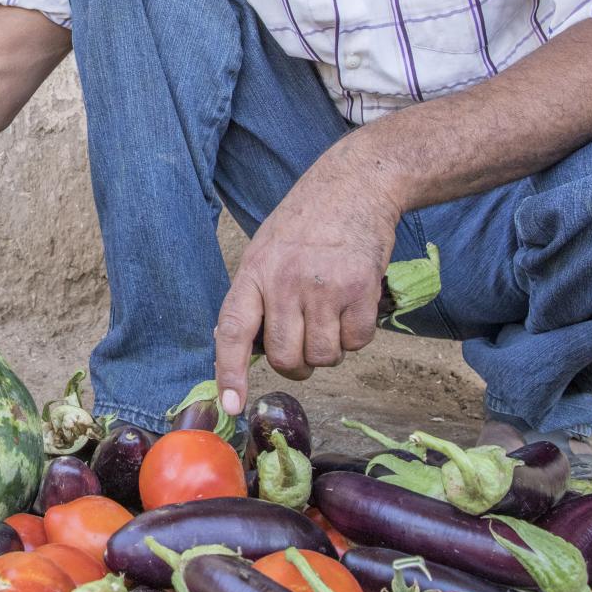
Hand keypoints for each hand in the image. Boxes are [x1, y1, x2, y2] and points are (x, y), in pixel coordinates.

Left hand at [212, 151, 399, 409]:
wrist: (355, 185)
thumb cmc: (306, 222)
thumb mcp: (265, 251)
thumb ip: (255, 297)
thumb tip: (243, 349)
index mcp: (254, 272)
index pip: (233, 331)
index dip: (229, 373)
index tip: (231, 406)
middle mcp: (286, 282)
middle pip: (286, 358)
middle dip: (296, 364)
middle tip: (304, 344)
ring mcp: (325, 287)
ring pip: (324, 357)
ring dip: (329, 350)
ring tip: (330, 317)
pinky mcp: (361, 290)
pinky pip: (357, 343)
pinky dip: (356, 336)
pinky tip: (353, 307)